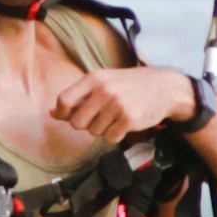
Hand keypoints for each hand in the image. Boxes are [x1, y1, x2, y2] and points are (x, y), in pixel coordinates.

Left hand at [47, 57, 195, 153]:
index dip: (62, 114)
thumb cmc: (130, 85)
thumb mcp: (103, 82)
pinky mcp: (129, 119)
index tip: (67, 117)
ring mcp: (117, 105)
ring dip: (103, 129)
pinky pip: (110, 138)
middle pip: (77, 122)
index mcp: (94, 78)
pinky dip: (115, 135)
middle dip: (85, 124)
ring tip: (116, 117)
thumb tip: (52, 113)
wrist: (164, 87)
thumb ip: (78, 97)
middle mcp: (104, 90)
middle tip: (99, 118)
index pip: (64, 101)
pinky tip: (124, 124)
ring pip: (94, 132)